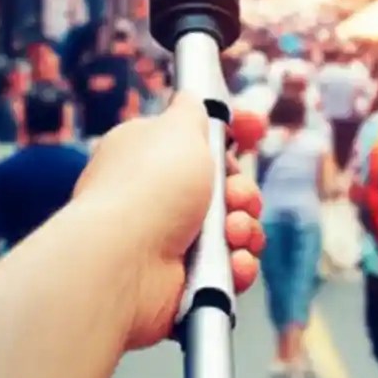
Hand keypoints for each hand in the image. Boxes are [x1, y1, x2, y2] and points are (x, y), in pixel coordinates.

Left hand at [74, 92, 263, 348]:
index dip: (231, 143)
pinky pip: (228, 270)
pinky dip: (235, 266)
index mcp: (150, 157)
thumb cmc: (149, 188)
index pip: (202, 147)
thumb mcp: (176, 128)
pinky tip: (230, 263)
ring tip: (230, 233)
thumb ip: (190, 110)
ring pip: (233, 232)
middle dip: (243, 194)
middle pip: (227, 191)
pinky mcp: (183, 281)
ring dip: (243, 230)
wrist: (125, 261)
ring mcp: (169, 242)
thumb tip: (190, 96)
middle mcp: (158, 199)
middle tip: (235, 198)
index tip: (252, 130)